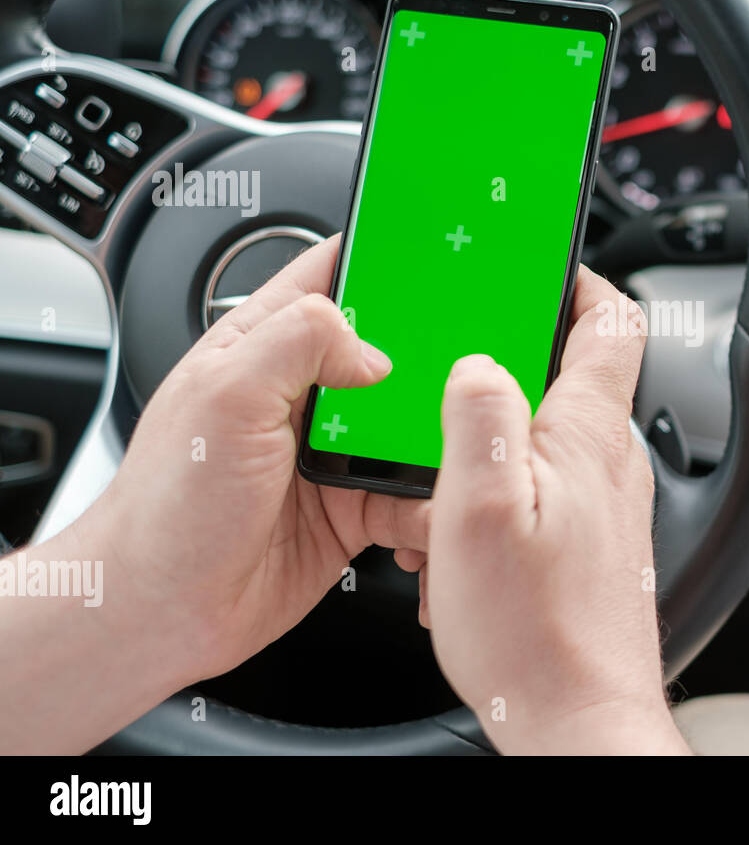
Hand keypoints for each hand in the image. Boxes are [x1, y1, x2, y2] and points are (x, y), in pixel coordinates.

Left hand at [91, 235, 431, 682]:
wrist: (161, 612)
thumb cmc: (166, 508)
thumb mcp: (226, 396)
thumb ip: (300, 341)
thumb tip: (375, 350)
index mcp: (261, 347)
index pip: (330, 276)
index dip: (381, 257)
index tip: (435, 254)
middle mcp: (301, 396)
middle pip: (390, 350)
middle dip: (432, 354)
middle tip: (470, 359)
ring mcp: (331, 455)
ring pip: (411, 426)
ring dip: (438, 435)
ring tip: (463, 439)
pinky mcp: (353, 511)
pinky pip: (413, 498)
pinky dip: (433, 504)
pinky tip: (436, 506)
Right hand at [400, 268, 689, 754]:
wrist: (578, 719)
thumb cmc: (536, 633)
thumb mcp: (480, 511)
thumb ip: (481, 419)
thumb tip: (476, 362)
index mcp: (589, 434)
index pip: (612, 321)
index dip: (580, 278)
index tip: (541, 263)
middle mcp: (613, 461)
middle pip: (581, 369)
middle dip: (523, 348)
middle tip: (465, 348)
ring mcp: (609, 502)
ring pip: (561, 429)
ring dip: (509, 420)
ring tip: (450, 439)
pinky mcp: (596, 541)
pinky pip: (556, 481)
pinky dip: (515, 476)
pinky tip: (469, 512)